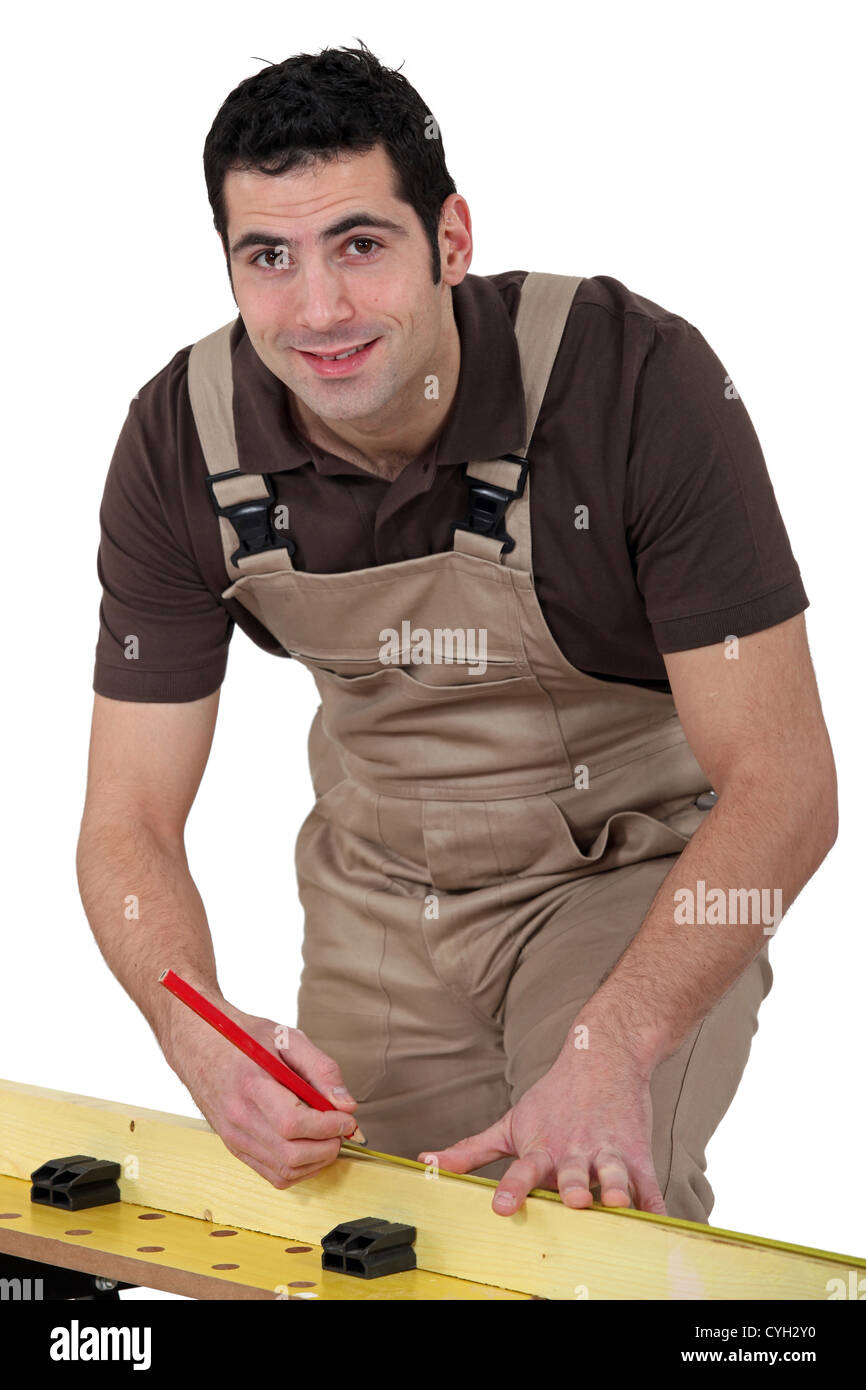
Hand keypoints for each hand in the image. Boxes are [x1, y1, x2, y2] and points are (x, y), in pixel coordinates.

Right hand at [166, 998, 359, 1189]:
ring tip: (328, 1138)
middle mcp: (239, 1117)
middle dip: (328, 1147)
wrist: (199, 1045)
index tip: (347, 1118)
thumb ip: (321, 1069)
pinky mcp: (234, 1147)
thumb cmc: (244, 1038)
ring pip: (284, 1171)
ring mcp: (234, 1137)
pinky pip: (272, 1174)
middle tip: (341, 1129)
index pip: (293, 1124)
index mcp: (251, 1085)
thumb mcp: (287, 1038)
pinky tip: (310, 1147)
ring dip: (317, 1162)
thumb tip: (347, 1105)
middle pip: (291, 1154)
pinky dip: (299, 1169)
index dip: (328, 1126)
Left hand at [418, 1027, 665, 1216]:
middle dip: (572, 1187)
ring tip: (615, 1200)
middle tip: (573, 1200)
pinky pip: (648, 1186)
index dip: (512, 1189)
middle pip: (571, 1174)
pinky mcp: (637, 1155)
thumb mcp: (510, 1122)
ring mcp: (608, 1153)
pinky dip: (655, 1205)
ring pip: (612, 1174)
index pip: (522, 1171)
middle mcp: (574, 1151)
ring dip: (614, 1188)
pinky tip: (661, 1220)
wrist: (603, 1058)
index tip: (501, 1208)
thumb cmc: (553, 1099)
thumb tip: (426, 1162)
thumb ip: (471, 1149)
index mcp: (541, 1148)